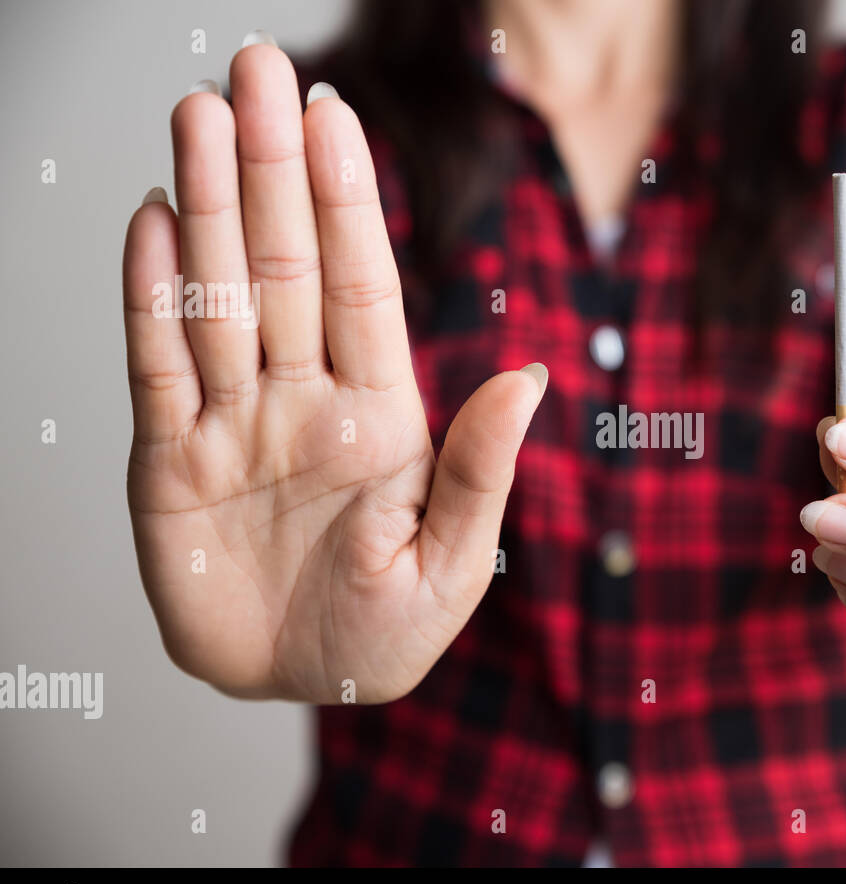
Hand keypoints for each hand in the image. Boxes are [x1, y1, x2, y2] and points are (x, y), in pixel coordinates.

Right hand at [122, 40, 545, 702]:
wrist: (298, 687)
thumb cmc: (386, 636)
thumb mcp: (451, 563)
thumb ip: (480, 468)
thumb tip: (532, 374)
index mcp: (381, 414)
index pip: (360, 285)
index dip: (345, 202)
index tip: (333, 118)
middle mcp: (304, 400)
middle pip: (284, 267)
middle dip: (269, 171)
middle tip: (255, 72)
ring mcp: (234, 423)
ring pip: (217, 297)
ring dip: (204, 207)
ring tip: (195, 117)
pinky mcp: (169, 462)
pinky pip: (158, 366)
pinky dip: (151, 298)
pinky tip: (152, 224)